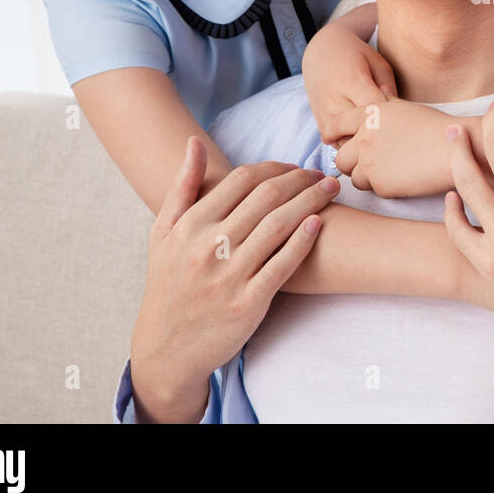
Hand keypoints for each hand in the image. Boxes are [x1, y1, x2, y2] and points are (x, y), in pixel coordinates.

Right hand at [129, 138, 341, 421]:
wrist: (166, 349)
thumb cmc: (168, 285)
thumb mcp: (163, 235)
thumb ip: (181, 187)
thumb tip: (194, 143)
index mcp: (190, 225)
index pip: (242, 180)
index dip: (274, 167)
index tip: (294, 167)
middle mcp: (208, 246)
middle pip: (266, 197)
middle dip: (300, 179)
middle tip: (322, 175)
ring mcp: (230, 275)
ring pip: (279, 225)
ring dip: (311, 201)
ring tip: (331, 191)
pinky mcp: (248, 303)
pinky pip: (283, 265)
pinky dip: (303, 241)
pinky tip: (319, 224)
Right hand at [301, 22, 395, 146]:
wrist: (321, 53)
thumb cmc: (357, 56)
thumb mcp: (379, 63)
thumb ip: (390, 88)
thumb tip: (398, 116)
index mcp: (352, 81)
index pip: (377, 111)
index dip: (394, 117)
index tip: (404, 117)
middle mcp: (335, 101)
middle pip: (363, 131)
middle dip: (382, 134)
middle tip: (397, 132)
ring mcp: (325, 115)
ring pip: (350, 144)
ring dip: (367, 144)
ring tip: (382, 138)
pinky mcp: (321, 124)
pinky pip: (339, 146)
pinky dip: (354, 146)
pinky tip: (366, 138)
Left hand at [332, 98, 468, 197]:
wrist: (455, 151)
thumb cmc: (436, 127)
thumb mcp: (407, 108)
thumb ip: (386, 101)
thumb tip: (379, 88)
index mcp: (370, 114)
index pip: (335, 124)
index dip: (332, 133)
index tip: (332, 139)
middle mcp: (365, 137)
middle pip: (340, 157)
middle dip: (351, 162)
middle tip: (365, 164)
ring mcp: (370, 163)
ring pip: (353, 176)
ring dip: (365, 177)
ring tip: (387, 172)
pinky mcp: (380, 185)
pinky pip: (372, 189)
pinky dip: (382, 187)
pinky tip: (400, 179)